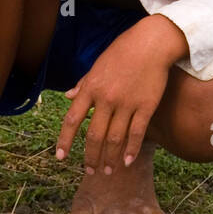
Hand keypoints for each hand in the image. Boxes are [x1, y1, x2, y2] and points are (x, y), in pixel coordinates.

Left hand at [54, 15, 188, 173]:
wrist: (152, 42)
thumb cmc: (123, 51)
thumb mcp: (97, 65)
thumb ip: (83, 84)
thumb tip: (67, 97)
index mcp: (91, 88)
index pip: (72, 119)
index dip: (65, 140)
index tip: (60, 157)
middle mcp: (106, 98)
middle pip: (94, 135)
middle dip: (90, 156)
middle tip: (89, 171)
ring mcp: (127, 103)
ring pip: (114, 138)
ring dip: (110, 158)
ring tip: (108, 171)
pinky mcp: (146, 106)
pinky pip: (136, 133)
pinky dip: (131, 150)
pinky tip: (127, 162)